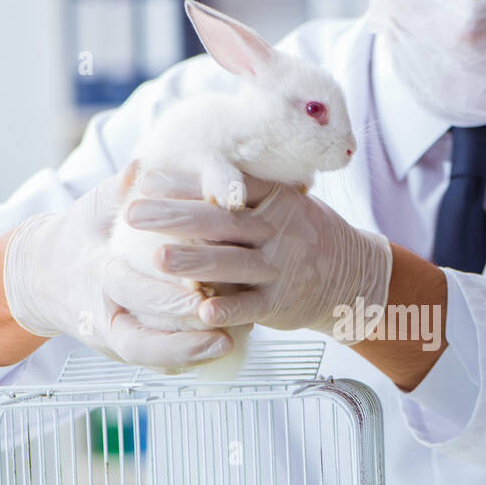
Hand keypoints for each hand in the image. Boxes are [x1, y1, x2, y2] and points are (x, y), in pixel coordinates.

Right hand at [1, 162, 232, 369]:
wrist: (48, 272)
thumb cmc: (83, 232)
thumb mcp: (95, 205)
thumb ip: (119, 188)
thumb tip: (142, 166)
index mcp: (94, 272)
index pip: (127, 288)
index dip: (163, 297)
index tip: (199, 294)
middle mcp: (102, 311)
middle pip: (140, 331)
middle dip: (182, 331)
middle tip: (223, 323)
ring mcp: (111, 335)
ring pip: (148, 355)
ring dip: (189, 353)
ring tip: (231, 342)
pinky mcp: (124, 346)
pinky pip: (154, 360)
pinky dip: (185, 358)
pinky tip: (220, 350)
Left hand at [133, 181, 392, 341]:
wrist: (352, 276)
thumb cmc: (302, 235)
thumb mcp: (282, 203)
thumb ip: (243, 192)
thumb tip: (180, 174)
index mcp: (274, 199)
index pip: (227, 186)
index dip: (186, 181)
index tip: (145, 177)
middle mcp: (278, 231)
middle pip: (222, 221)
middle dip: (175, 216)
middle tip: (133, 214)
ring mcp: (280, 268)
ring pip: (234, 263)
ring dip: (196, 262)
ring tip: (158, 258)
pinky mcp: (280, 303)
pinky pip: (251, 306)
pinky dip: (228, 309)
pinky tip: (201, 310)